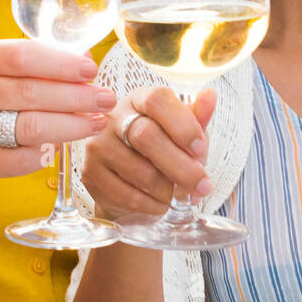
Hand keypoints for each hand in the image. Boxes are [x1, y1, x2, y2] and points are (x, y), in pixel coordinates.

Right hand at [0, 40, 117, 195]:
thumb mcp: (3, 77)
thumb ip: (41, 66)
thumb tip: (87, 60)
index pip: (21, 55)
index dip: (61, 63)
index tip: (91, 72)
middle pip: (31, 92)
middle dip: (78, 97)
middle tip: (106, 100)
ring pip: (31, 126)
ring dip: (72, 125)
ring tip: (97, 122)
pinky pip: (23, 158)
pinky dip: (50, 152)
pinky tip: (66, 146)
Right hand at [82, 85, 215, 218]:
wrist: (132, 183)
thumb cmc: (163, 150)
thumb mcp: (184, 132)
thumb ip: (197, 117)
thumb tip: (210, 95)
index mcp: (140, 99)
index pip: (157, 100)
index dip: (182, 125)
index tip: (201, 150)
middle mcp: (113, 117)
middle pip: (146, 136)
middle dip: (181, 166)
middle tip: (203, 186)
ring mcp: (98, 145)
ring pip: (140, 172)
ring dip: (168, 191)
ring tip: (178, 196)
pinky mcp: (90, 173)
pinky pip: (127, 195)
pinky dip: (151, 205)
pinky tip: (160, 204)